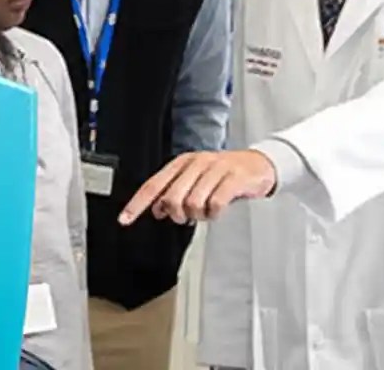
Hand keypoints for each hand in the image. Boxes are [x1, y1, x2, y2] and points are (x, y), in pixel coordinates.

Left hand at [118, 150, 276, 225]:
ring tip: (207, 210)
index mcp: (182, 163)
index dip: (137, 204)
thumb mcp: (195, 179)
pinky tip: (218, 211)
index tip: (125, 219)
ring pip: (193, 203)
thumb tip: (156, 209)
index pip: (154, 185)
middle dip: (177, 214)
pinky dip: (215, 214)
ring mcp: (216, 169)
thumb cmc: (224, 174)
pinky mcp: (234, 178)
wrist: (258, 164)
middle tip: (187, 216)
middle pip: (172, 198)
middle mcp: (196, 163)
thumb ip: (174, 192)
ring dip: (199, 215)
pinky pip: (215, 204)